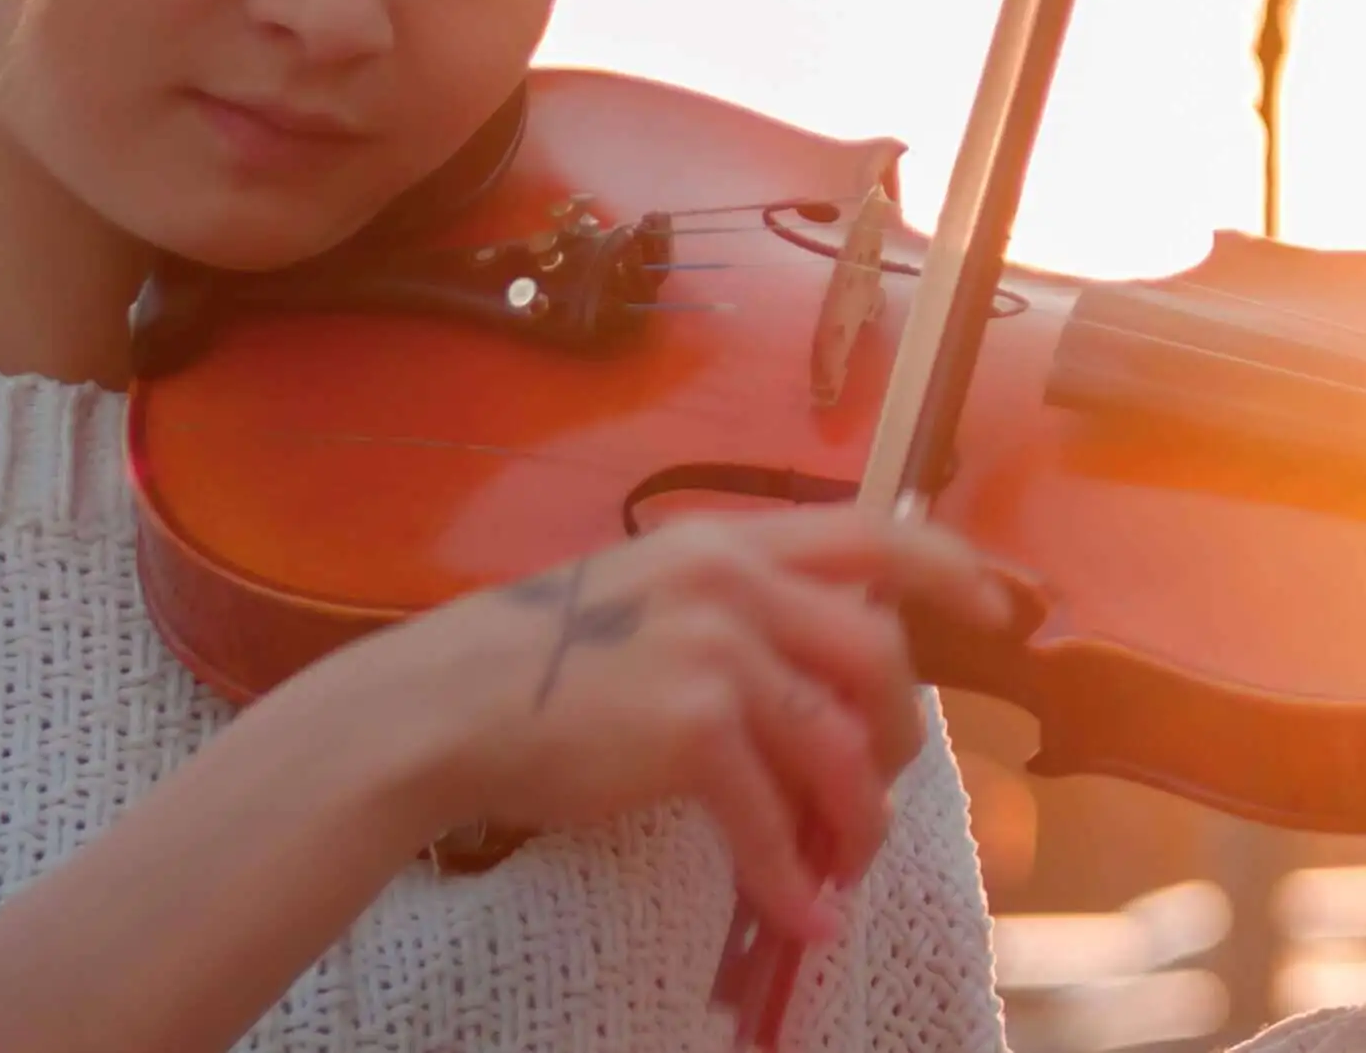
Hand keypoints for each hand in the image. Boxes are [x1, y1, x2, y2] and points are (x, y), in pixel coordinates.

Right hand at [355, 507, 1009, 940]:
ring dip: (854, 825)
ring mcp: (713, 648)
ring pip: (843, 745)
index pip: (867, 534)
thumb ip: (729, 609)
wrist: (449, 699)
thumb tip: (820, 681)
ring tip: (834, 869)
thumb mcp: (645, 595)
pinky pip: (776, 819)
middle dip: (897, 736)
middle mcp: (729, 580)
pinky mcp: (691, 725)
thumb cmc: (539, 658)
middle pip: (878, 654)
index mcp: (722, 543)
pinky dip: (792, 881)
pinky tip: (796, 919)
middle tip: (872, 793)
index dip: (949, 566)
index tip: (1004, 605)